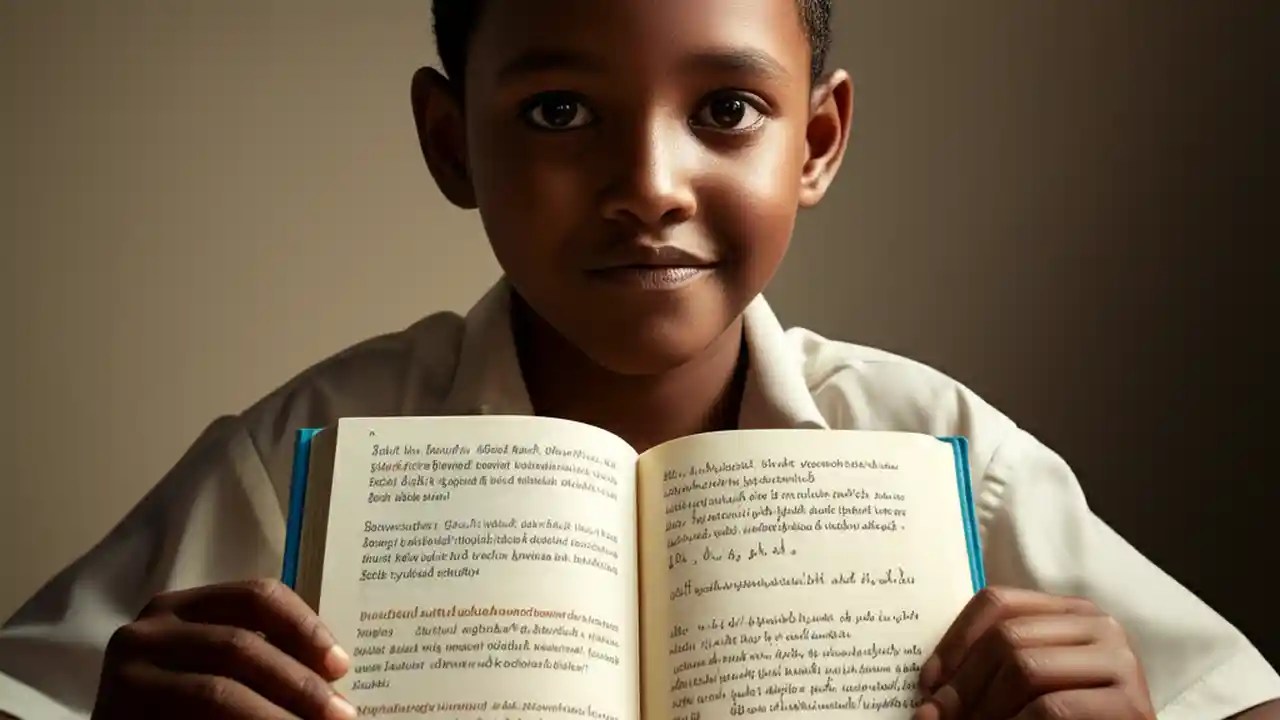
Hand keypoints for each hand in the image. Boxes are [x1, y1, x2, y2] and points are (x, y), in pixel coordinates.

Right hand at [92, 579, 354, 718]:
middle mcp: (149, 630)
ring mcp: (128, 673)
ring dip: (277, 715)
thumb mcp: (220, 670)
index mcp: (183, 607)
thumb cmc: (179, 706)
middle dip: (300, 683)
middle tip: (342, 713)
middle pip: (243, 644)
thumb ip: (264, 659)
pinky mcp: (119, 712)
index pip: (256, 596)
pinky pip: (197, 718)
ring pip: (220, 690)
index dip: (304, 627)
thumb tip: (334, 674)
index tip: (342, 665)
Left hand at [914, 587, 1154, 719]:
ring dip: (983, 709)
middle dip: (961, 685)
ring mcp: (1120, 661)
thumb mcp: (1025, 686)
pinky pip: (1052, 707)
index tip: (927, 684)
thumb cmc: (1067, 719)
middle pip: (1006, 636)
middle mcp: (1100, 624)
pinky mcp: (1131, 703)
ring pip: (1025, 666)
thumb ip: (990, 671)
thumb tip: (928, 694)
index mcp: (1069, 611)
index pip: (997, 602)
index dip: (954, 641)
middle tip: (934, 718)